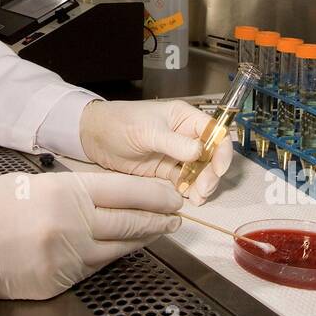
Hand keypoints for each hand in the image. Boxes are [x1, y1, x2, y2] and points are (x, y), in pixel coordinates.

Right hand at [0, 170, 182, 315]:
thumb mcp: (31, 182)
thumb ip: (71, 190)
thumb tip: (107, 195)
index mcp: (63, 193)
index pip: (125, 191)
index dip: (154, 194)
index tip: (171, 195)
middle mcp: (70, 225)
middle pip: (130, 221)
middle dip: (158, 218)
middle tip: (176, 216)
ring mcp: (66, 257)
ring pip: (118, 248)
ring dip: (142, 239)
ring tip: (158, 232)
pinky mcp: (59, 281)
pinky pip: (95, 267)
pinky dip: (111, 256)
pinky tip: (121, 249)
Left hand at [79, 99, 232, 204]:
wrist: (94, 137)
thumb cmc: (119, 122)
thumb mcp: (147, 131)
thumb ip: (173, 142)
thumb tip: (198, 152)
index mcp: (184, 118)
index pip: (214, 132)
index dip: (222, 150)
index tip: (219, 168)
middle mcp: (185, 136)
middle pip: (211, 155)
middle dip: (212, 173)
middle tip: (204, 188)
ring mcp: (176, 154)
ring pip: (200, 171)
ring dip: (203, 184)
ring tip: (198, 197)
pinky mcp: (166, 170)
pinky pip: (185, 181)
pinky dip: (190, 190)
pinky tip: (189, 197)